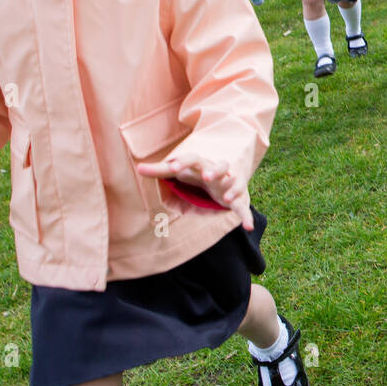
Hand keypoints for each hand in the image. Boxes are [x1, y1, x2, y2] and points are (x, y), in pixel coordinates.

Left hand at [135, 155, 253, 230]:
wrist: (223, 176)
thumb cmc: (196, 174)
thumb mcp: (180, 171)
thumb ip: (160, 171)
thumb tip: (138, 168)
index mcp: (202, 165)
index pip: (193, 158)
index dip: (184, 161)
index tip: (173, 166)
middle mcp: (218, 172)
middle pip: (220, 166)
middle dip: (215, 170)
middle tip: (207, 176)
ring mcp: (229, 184)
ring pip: (236, 181)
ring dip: (233, 188)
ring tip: (227, 198)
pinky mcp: (238, 198)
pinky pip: (244, 207)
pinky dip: (246, 216)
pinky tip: (248, 227)